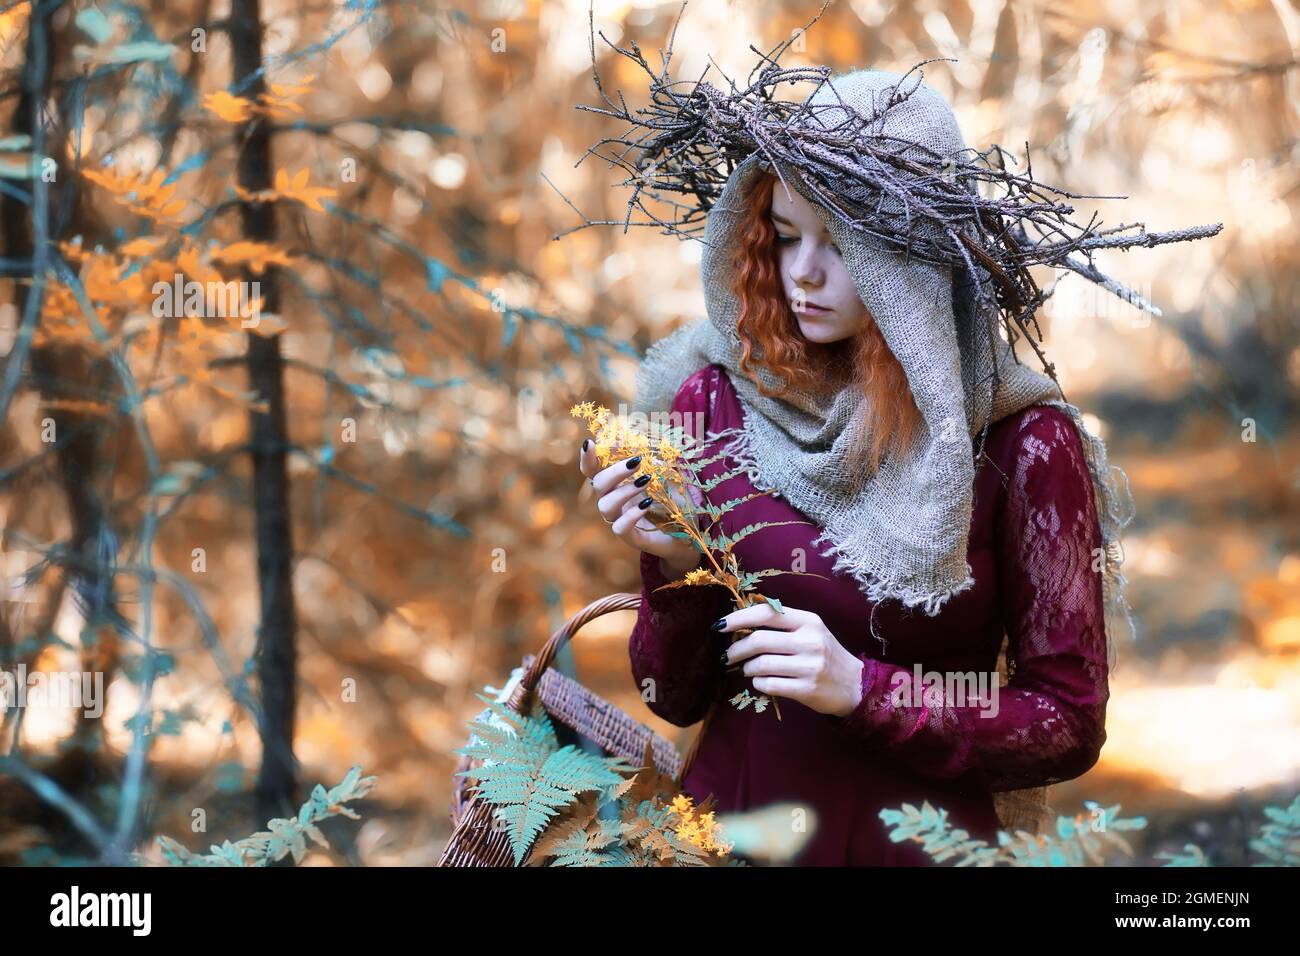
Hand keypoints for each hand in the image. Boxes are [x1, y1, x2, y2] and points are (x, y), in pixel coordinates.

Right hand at [578, 440, 702, 577]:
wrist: (688, 534)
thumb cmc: (675, 501)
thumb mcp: (669, 477)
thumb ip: (658, 462)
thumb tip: (653, 445)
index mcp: (618, 484)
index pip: (593, 470)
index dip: (588, 458)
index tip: (590, 443)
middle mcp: (614, 501)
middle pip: (598, 484)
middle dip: (614, 471)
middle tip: (637, 462)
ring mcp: (620, 520)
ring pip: (605, 506)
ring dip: (623, 491)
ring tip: (645, 481)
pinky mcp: (631, 538)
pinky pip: (619, 528)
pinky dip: (630, 515)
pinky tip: (646, 505)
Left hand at [717, 603, 864, 717]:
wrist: (854, 684)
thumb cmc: (825, 654)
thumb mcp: (810, 630)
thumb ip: (782, 623)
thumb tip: (740, 621)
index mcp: (808, 620)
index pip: (766, 613)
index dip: (738, 619)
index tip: (719, 626)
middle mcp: (809, 640)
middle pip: (759, 640)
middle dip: (736, 649)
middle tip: (727, 656)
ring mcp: (809, 666)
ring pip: (761, 664)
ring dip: (747, 668)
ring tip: (747, 669)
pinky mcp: (806, 689)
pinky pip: (769, 684)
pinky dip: (758, 683)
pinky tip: (760, 682)